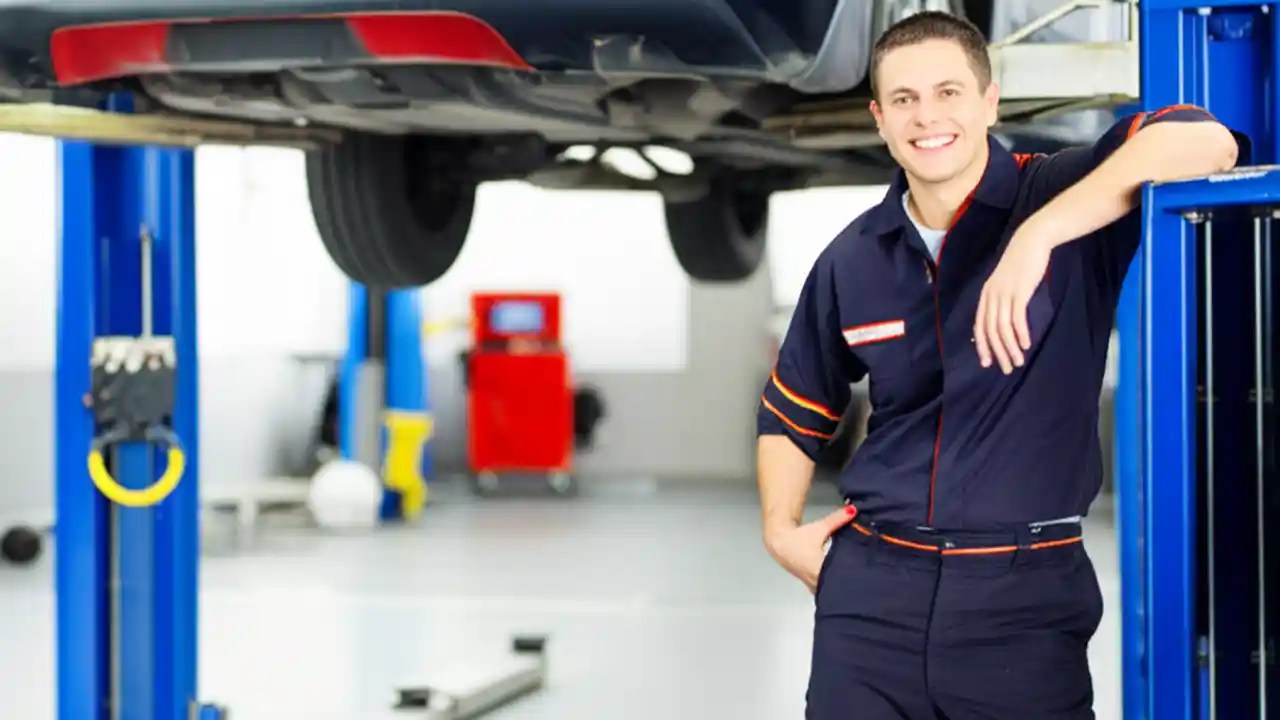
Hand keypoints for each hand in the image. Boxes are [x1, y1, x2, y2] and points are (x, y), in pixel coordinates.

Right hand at [764, 506, 855, 593]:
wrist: (780, 543)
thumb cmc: (798, 538)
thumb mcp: (820, 528)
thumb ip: (838, 519)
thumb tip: (853, 510)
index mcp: (820, 569)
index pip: (842, 576)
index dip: (854, 573)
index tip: (864, 570)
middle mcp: (816, 581)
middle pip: (840, 585)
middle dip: (851, 579)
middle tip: (862, 573)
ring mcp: (814, 586)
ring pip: (832, 590)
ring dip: (840, 584)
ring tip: (852, 577)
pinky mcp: (812, 587)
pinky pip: (826, 591)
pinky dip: (832, 586)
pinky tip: (838, 580)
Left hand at [974, 230, 1051, 373]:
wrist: (1031, 242)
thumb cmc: (1021, 264)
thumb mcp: (1006, 283)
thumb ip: (1002, 299)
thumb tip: (1003, 320)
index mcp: (986, 295)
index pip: (979, 326)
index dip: (982, 346)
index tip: (986, 363)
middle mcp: (991, 296)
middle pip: (990, 331)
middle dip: (997, 352)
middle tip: (1006, 368)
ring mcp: (1004, 294)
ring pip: (1002, 328)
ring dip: (1010, 347)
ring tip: (1018, 361)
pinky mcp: (1019, 291)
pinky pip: (1017, 318)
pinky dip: (1020, 334)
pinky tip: (1026, 345)